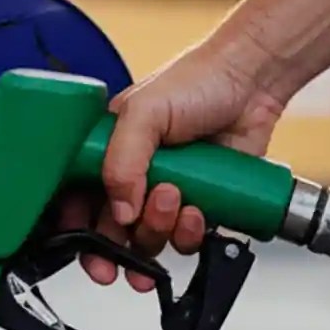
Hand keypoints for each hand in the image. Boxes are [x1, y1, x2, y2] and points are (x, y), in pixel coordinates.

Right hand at [57, 34, 285, 291]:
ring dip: (158, 230)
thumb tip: (120, 212)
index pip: (78, 200)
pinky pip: (186, 240)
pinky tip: (197, 210)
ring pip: (149, 240)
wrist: (252, 83)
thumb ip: (121, 162)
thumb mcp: (144, 112)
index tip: (88, 249)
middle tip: (127, 243)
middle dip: (119, 245)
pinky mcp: (201, 206)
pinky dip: (189, 234)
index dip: (78, 230)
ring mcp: (168, 194)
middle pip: (112, 232)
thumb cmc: (198, 81)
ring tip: (173, 198)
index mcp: (108, 152)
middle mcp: (134, 176)